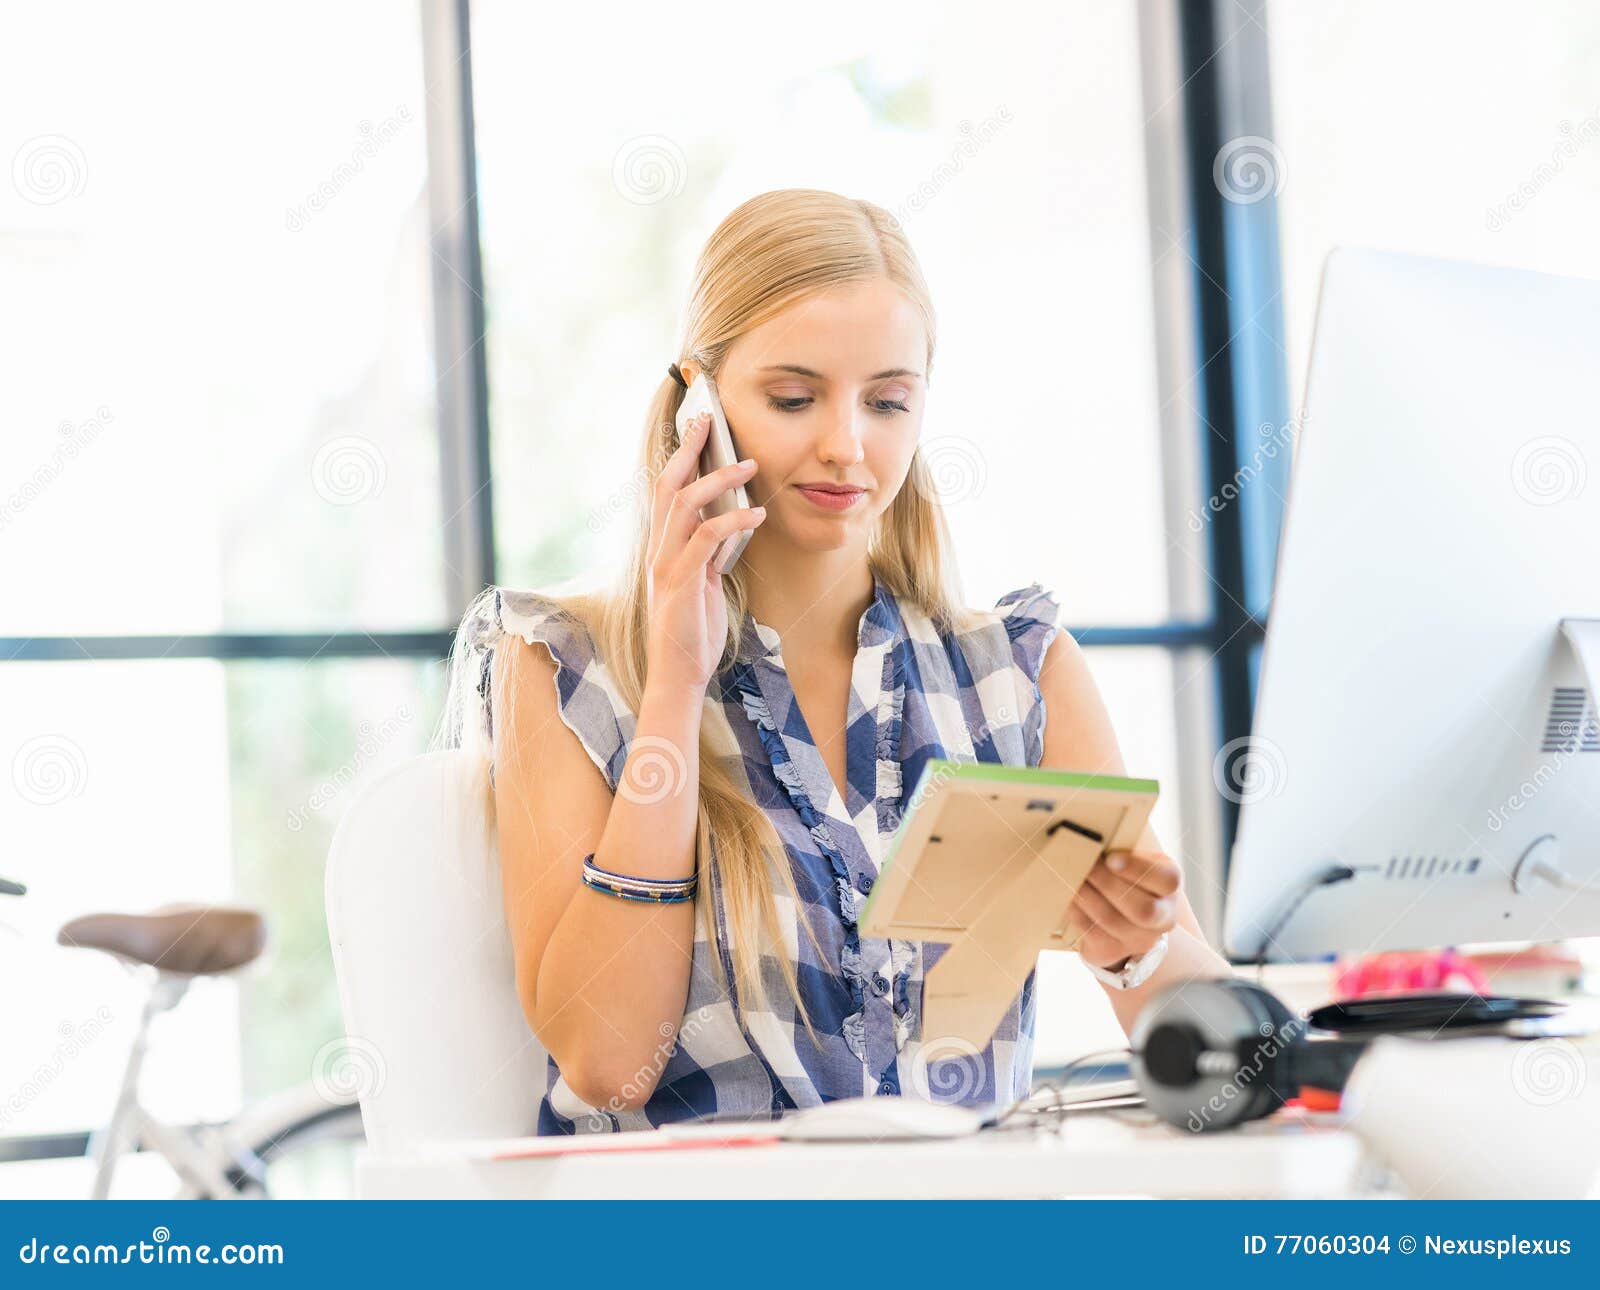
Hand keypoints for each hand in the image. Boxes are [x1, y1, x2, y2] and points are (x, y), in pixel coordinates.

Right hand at [643, 410, 766, 690]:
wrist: (678, 672)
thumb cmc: (693, 629)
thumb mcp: (703, 582)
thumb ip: (709, 552)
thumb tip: (731, 522)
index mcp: (661, 548)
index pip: (665, 490)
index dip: (679, 456)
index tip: (697, 427)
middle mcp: (658, 550)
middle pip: (667, 485)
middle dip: (688, 450)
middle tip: (711, 421)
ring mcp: (666, 565)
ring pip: (686, 505)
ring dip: (719, 480)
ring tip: (750, 465)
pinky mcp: (681, 582)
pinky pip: (707, 539)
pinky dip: (733, 521)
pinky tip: (757, 514)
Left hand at [1069, 849, 1182, 971]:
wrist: (1127, 923)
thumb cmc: (1128, 880)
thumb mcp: (1137, 863)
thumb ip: (1124, 850)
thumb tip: (1094, 833)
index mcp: (1169, 888)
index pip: (1167, 881)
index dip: (1139, 870)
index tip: (1112, 858)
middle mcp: (1162, 918)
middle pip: (1141, 908)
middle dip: (1107, 884)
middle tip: (1085, 865)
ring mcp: (1139, 939)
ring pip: (1110, 919)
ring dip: (1086, 895)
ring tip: (1069, 875)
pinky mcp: (1112, 950)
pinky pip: (1090, 931)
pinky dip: (1075, 910)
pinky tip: (1066, 894)